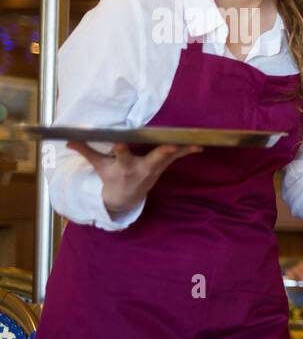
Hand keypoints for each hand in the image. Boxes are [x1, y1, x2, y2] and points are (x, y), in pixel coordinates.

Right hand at [68, 142, 201, 215]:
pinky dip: (187, 151)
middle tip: (169, 147)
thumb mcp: (99, 166)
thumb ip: (86, 151)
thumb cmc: (111, 178)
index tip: (119, 145)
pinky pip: (176, 158)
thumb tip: (67, 140)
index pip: (121, 157)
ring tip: (196, 142)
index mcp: (123, 167)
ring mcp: (154, 169)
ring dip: (181, 150)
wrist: (125, 198)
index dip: (120, 151)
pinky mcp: (163, 167)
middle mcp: (141, 168)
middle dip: (160, 154)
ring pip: (168, 157)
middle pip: (151, 160)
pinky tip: (200, 146)